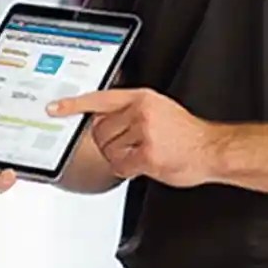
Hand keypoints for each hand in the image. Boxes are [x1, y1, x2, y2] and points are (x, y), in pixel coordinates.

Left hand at [47, 89, 226, 187]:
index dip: (74, 104)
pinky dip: (126, 169)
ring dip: (119, 157)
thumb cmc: (186, 134)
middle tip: (128, 146)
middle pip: (99, 130)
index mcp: (141, 98)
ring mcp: (145, 132)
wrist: (212, 150)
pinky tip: (141, 164)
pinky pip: (120, 165)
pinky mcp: (148, 154)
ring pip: (108, 149)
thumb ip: (130, 110)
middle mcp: (140, 112)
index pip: (100, 98)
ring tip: (141, 153)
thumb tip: (100, 117)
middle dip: (108, 142)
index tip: (55, 108)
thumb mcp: (158, 109)